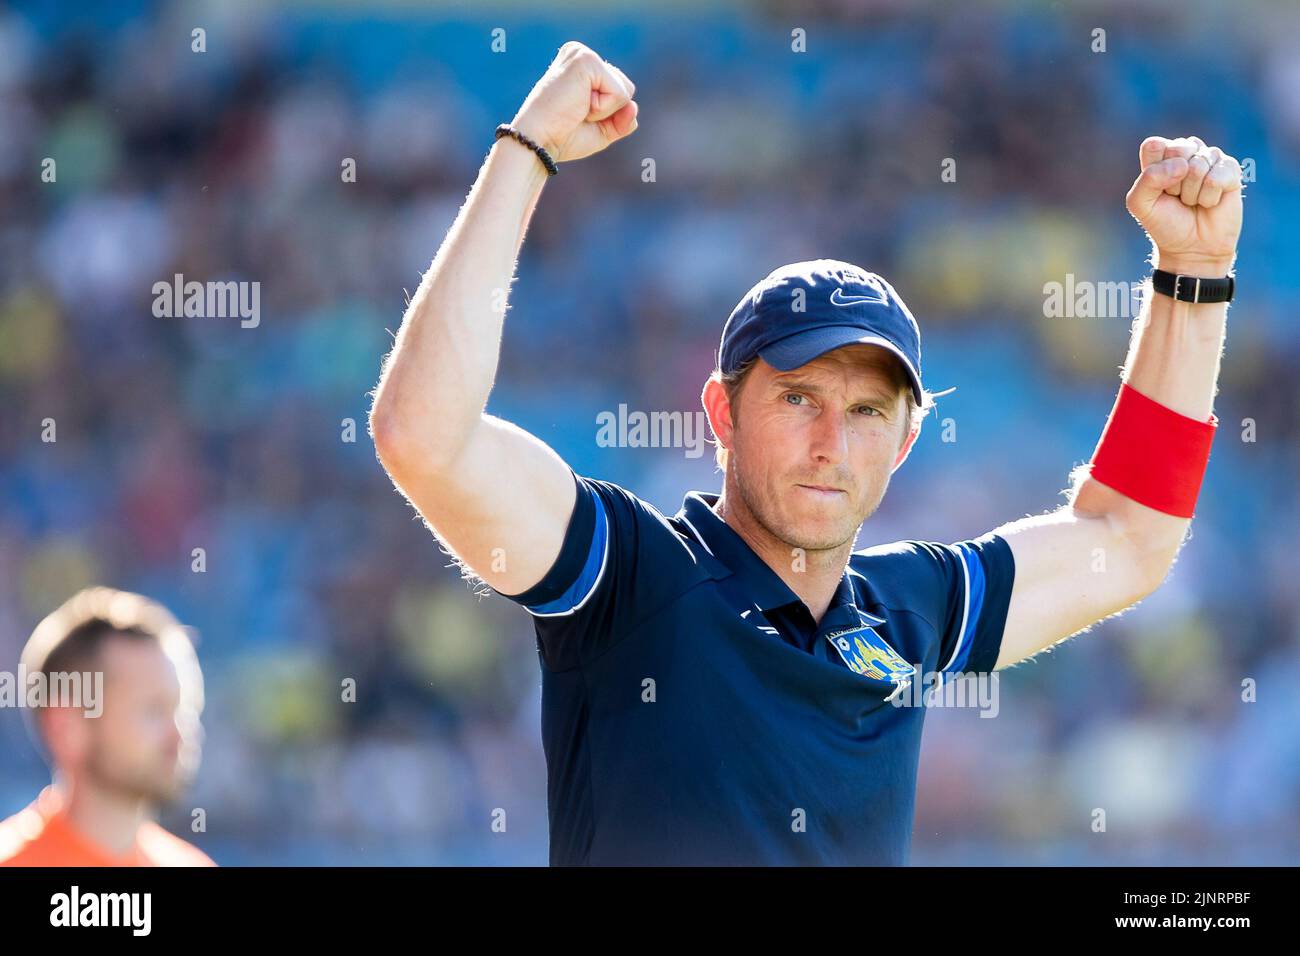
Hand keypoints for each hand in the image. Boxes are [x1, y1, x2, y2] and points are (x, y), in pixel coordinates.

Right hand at [510, 41, 637, 164]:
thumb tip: (634, 107)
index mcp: (583, 67)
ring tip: (577, 109)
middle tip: (577, 114)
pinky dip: (603, 109)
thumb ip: (623, 119)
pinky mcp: (586, 60)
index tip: (577, 116)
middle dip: (609, 112)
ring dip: (606, 110)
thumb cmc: (563, 137)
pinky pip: (619, 93)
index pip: (619, 90)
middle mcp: (582, 54)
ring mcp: (583, 54)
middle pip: (626, 88)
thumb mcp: (601, 130)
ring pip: (625, 90)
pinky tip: (579, 106)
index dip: (607, 114)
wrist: (539, 141)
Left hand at [1125, 135, 1242, 275]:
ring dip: (1192, 192)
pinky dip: (1210, 196)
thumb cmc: (1165, 223)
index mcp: (1160, 156)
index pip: (1154, 145)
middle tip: (1177, 197)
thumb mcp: (1140, 205)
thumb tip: (1182, 165)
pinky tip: (1209, 203)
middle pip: (1178, 150)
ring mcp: (1209, 159)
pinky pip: (1218, 176)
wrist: (1192, 247)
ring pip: (1198, 165)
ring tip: (1192, 202)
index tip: (1158, 191)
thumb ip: (1147, 180)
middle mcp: (1186, 152)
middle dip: (1175, 182)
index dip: (1155, 171)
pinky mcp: (1230, 169)